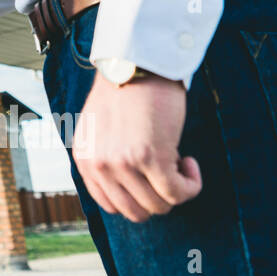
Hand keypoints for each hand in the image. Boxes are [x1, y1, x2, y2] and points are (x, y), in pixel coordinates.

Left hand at [71, 70, 202, 222]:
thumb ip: (105, 158)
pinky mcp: (150, 157)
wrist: (139, 63)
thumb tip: (126, 190)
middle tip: (168, 171)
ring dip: (177, 189)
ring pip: (159, 206)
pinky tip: (190, 162)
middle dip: (158, 198)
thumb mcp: (100, 129)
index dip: (138, 197)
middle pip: (136, 212)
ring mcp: (123, 163)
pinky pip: (178, 193)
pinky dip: (191, 185)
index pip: (111, 205)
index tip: (150, 177)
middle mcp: (99, 165)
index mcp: (85, 160)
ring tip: (178, 160)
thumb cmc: (126, 92)